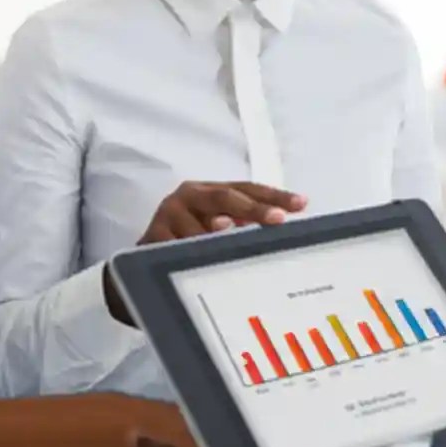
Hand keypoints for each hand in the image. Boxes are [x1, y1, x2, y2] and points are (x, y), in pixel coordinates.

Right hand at [139, 181, 307, 244]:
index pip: (248, 189)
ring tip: (232, 234)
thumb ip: (244, 226)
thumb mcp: (217, 228)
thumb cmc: (188, 238)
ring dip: (216, 233)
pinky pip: (174, 244)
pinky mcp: (152, 235)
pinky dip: (189, 249)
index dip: (274, 196)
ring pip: (199, 223)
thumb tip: (282, 232)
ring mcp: (170, 214)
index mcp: (211, 190)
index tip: (301, 204)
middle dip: (253, 209)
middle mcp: (191, 195)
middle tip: (277, 220)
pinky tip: (201, 255)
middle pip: (225, 198)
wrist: (144, 257)